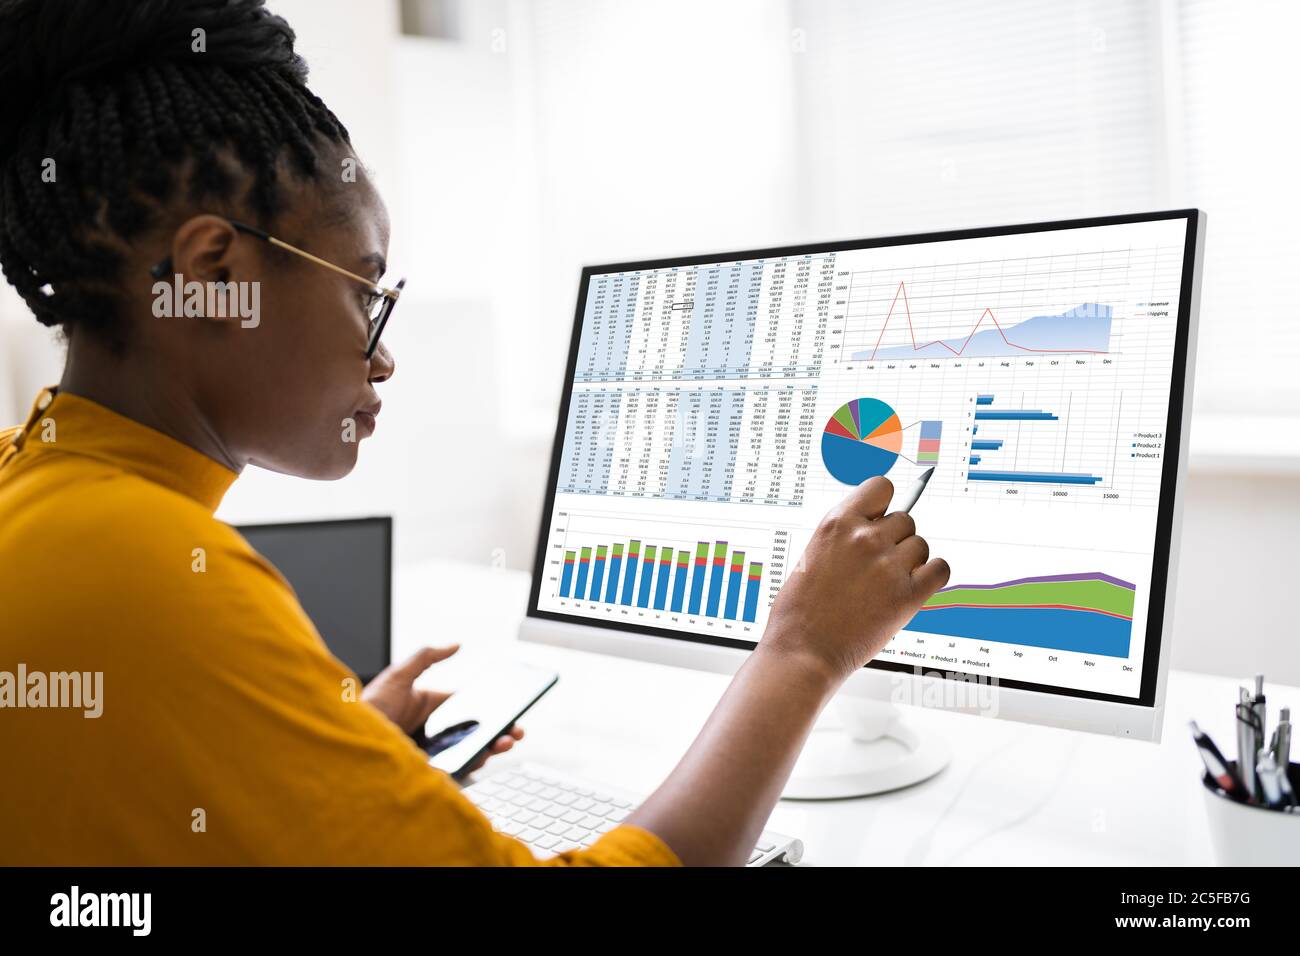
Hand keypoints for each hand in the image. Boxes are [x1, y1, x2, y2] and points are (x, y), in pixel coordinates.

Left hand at [362, 645, 524, 769]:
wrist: (347, 741)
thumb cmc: (366, 708)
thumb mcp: (399, 675)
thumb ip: (427, 656)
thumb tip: (456, 645)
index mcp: (427, 708)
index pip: (465, 709)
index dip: (487, 710)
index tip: (507, 710)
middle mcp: (430, 731)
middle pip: (472, 733)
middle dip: (497, 732)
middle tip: (515, 731)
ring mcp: (429, 752)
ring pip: (467, 752)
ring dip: (491, 748)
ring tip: (504, 742)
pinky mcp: (425, 771)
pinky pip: (453, 770)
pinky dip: (472, 764)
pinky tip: (483, 756)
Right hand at [761, 476, 949, 684]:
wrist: (803, 651)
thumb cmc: (801, 611)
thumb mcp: (812, 555)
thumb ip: (844, 536)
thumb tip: (875, 525)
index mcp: (837, 523)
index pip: (881, 487)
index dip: (883, 504)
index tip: (880, 516)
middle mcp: (865, 538)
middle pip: (905, 519)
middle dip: (895, 539)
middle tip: (877, 565)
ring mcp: (888, 565)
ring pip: (921, 545)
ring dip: (911, 561)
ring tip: (886, 584)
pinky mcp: (908, 594)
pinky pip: (940, 569)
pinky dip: (931, 577)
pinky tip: (914, 588)